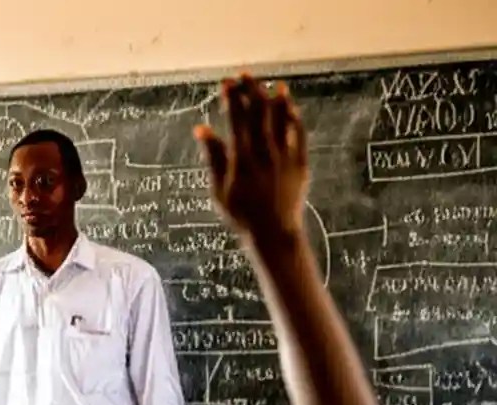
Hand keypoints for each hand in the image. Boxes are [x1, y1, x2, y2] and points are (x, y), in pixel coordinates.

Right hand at [195, 75, 308, 245]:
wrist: (273, 232)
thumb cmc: (241, 214)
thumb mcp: (219, 189)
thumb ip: (213, 157)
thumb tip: (201, 129)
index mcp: (242, 159)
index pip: (236, 120)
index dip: (232, 98)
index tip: (226, 83)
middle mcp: (265, 154)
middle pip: (259, 113)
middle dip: (251, 91)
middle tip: (244, 76)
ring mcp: (285, 157)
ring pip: (280, 119)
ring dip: (274, 99)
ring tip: (270, 84)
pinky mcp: (300, 162)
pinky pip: (298, 133)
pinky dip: (293, 116)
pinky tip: (289, 105)